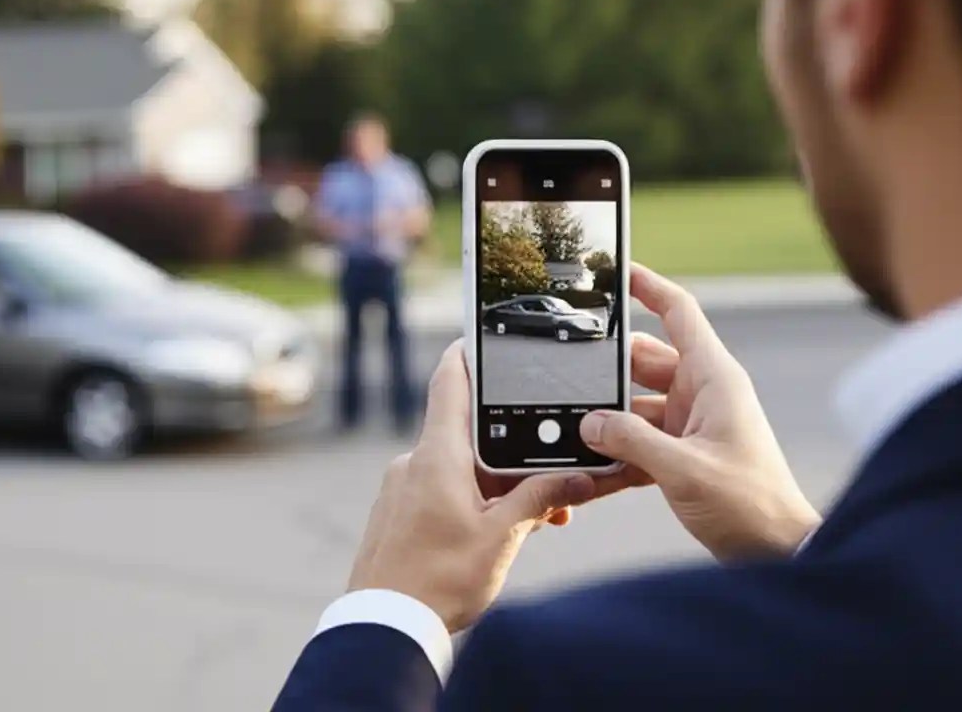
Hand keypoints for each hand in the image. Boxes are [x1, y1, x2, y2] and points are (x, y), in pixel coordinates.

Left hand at [349, 341, 647, 632]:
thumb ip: (539, 499)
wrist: (383, 627)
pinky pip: (438, 494)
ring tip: (529, 522)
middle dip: (510, 453)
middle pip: (468, 435)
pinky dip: (469, 504)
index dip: (466, 352)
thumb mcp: (502, 538)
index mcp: (437, 456)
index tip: (482, 334)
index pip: (450, 382)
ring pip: (457, 471)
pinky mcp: (395, 514)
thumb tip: (578, 479)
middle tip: (546, 477)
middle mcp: (413, 463)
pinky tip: (492, 535)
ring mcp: (400, 489)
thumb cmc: (439, 582)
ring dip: (494, 488)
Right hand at [580, 265, 821, 560]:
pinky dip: (619, 452)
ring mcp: (693, 424)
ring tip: (577, 432)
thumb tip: (589, 421)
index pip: (679, 314)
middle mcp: (704, 394)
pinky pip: (640, 440)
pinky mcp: (684, 454)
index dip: (648, 287)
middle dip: (609, 370)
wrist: (779, 554)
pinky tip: (594, 470)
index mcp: (714, 379)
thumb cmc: (752, 507)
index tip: (617, 271)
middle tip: (572, 376)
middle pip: (645, 360)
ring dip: (610, 419)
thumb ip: (630, 440)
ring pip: (636, 404)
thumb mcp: (683, 469)